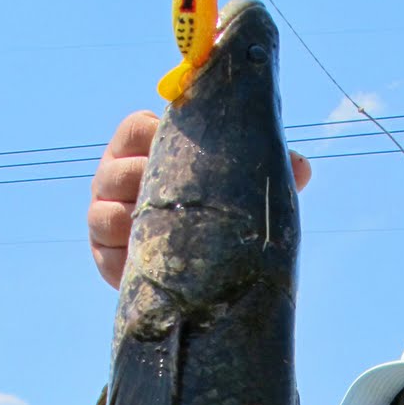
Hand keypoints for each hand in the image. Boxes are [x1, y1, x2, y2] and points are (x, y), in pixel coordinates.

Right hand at [87, 111, 312, 288]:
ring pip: (105, 213)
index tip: (184, 156)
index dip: (156, 137)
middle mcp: (115, 176)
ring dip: (136, 225)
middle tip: (183, 203)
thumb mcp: (235, 190)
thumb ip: (258, 172)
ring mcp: (103, 214)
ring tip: (168, 235)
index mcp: (142, 147)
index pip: (137, 128)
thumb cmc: (215, 215)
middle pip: (116, 170)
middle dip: (147, 185)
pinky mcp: (102, 253)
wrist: (195, 276)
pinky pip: (105, 253)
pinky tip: (154, 263)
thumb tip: (301, 167)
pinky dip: (128, 258)